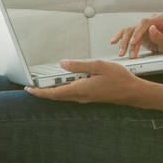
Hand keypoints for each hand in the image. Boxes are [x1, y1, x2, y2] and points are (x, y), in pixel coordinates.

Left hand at [23, 59, 143, 104]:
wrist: (133, 92)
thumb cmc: (119, 79)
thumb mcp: (98, 66)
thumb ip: (79, 65)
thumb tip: (63, 64)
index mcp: (80, 89)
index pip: (54, 93)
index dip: (40, 92)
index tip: (29, 89)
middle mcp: (81, 96)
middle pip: (57, 96)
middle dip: (43, 92)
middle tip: (32, 87)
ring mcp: (86, 98)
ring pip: (64, 95)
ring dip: (53, 90)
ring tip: (44, 83)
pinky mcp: (90, 97)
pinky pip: (72, 94)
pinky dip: (64, 89)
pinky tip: (64, 82)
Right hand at [111, 13, 162, 57]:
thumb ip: (162, 38)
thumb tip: (151, 29)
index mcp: (162, 19)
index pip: (146, 22)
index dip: (138, 32)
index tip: (133, 43)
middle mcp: (153, 20)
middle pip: (135, 27)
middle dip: (129, 41)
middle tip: (126, 52)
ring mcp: (146, 26)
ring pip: (130, 30)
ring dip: (124, 42)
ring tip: (121, 53)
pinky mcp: (141, 33)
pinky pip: (129, 34)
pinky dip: (121, 38)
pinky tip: (114, 41)